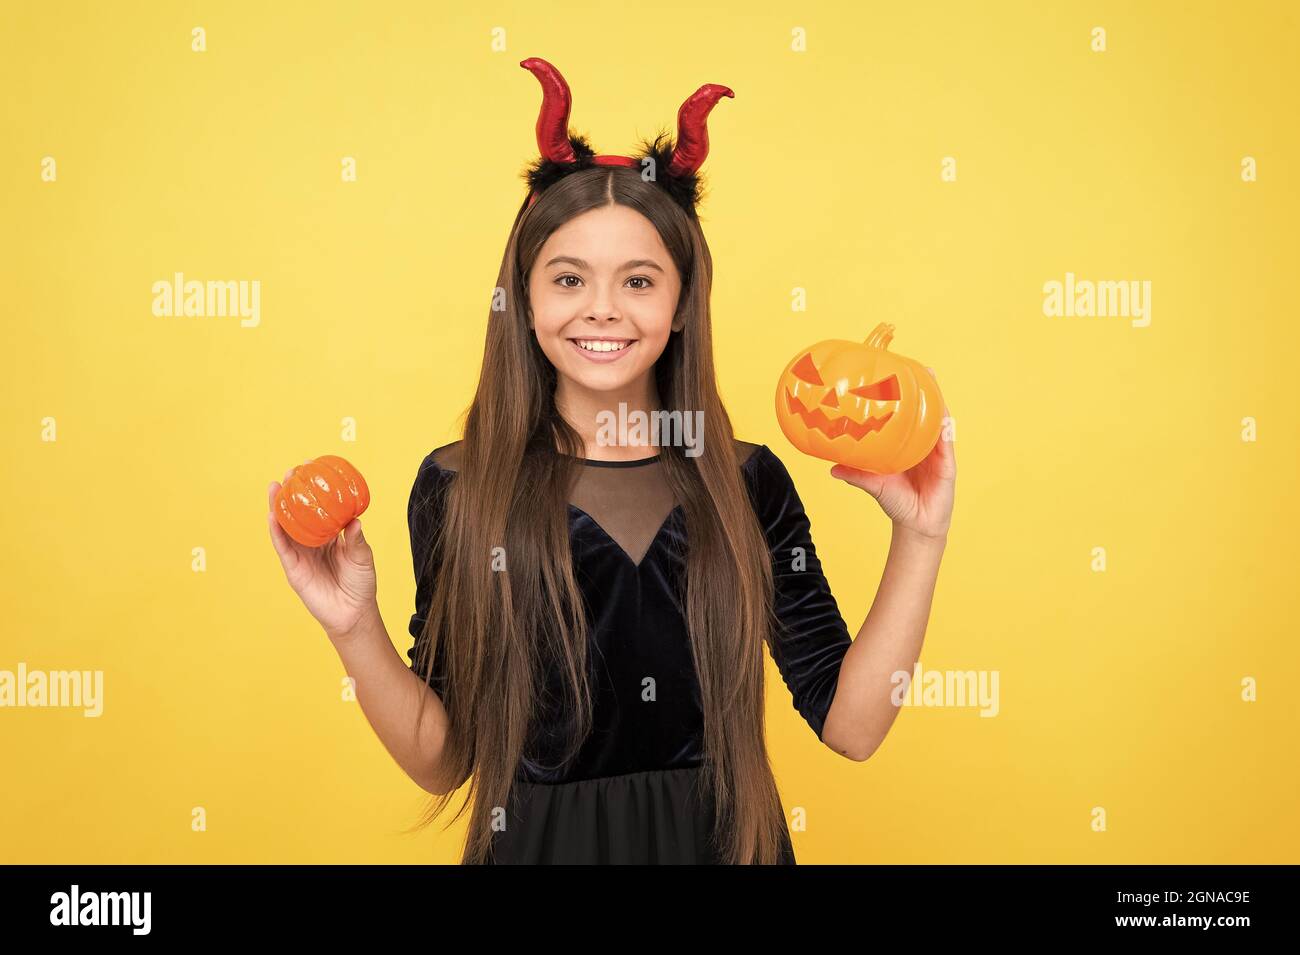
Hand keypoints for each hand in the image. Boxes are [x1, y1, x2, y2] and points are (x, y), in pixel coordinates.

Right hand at [268, 463, 377, 639]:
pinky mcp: (293, 569)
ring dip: (278, 507)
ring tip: (274, 488)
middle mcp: (312, 543)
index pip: (318, 509)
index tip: (311, 469)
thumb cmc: (360, 584)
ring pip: (285, 527)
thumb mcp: (362, 557)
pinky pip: (283, 547)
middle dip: (291, 493)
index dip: (313, 491)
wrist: (353, 613)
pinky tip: (272, 516)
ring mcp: (301, 555)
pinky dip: (276, 531)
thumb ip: (356, 539)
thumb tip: (354, 520)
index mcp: (329, 536)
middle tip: (290, 473)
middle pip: (297, 514)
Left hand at [830, 368, 955, 540]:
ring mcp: (937, 452)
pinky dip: (943, 429)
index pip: (909, 416)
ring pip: (939, 422)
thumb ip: (856, 474)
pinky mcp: (947, 465)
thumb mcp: (873, 484)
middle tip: (921, 368)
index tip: (899, 374)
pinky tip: (941, 417)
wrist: (915, 525)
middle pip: (928, 412)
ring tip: (933, 382)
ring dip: (938, 402)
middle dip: (927, 390)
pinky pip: (945, 443)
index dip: (907, 397)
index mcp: (908, 444)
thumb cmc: (896, 502)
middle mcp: (924, 444)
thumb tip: (831, 467)